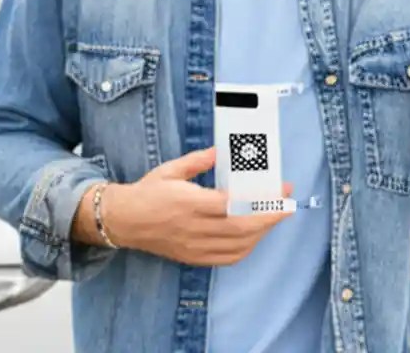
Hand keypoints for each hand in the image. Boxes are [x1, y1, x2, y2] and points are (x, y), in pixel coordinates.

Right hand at [78, 147, 292, 266]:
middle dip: (270, 218)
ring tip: (274, 217)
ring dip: (261, 233)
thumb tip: (222, 151)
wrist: (122, 221)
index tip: (279, 190)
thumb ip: (198, 161)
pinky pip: (226, 259)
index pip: (233, 204)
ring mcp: (193, 246)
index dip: (260, 200)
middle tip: (287, 206)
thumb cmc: (147, 192)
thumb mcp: (170, 169)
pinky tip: (254, 237)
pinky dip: (245, 249)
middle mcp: (193, 227)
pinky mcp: (192, 257)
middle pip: (241, 228)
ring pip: (237, 245)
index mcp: (188, 202)